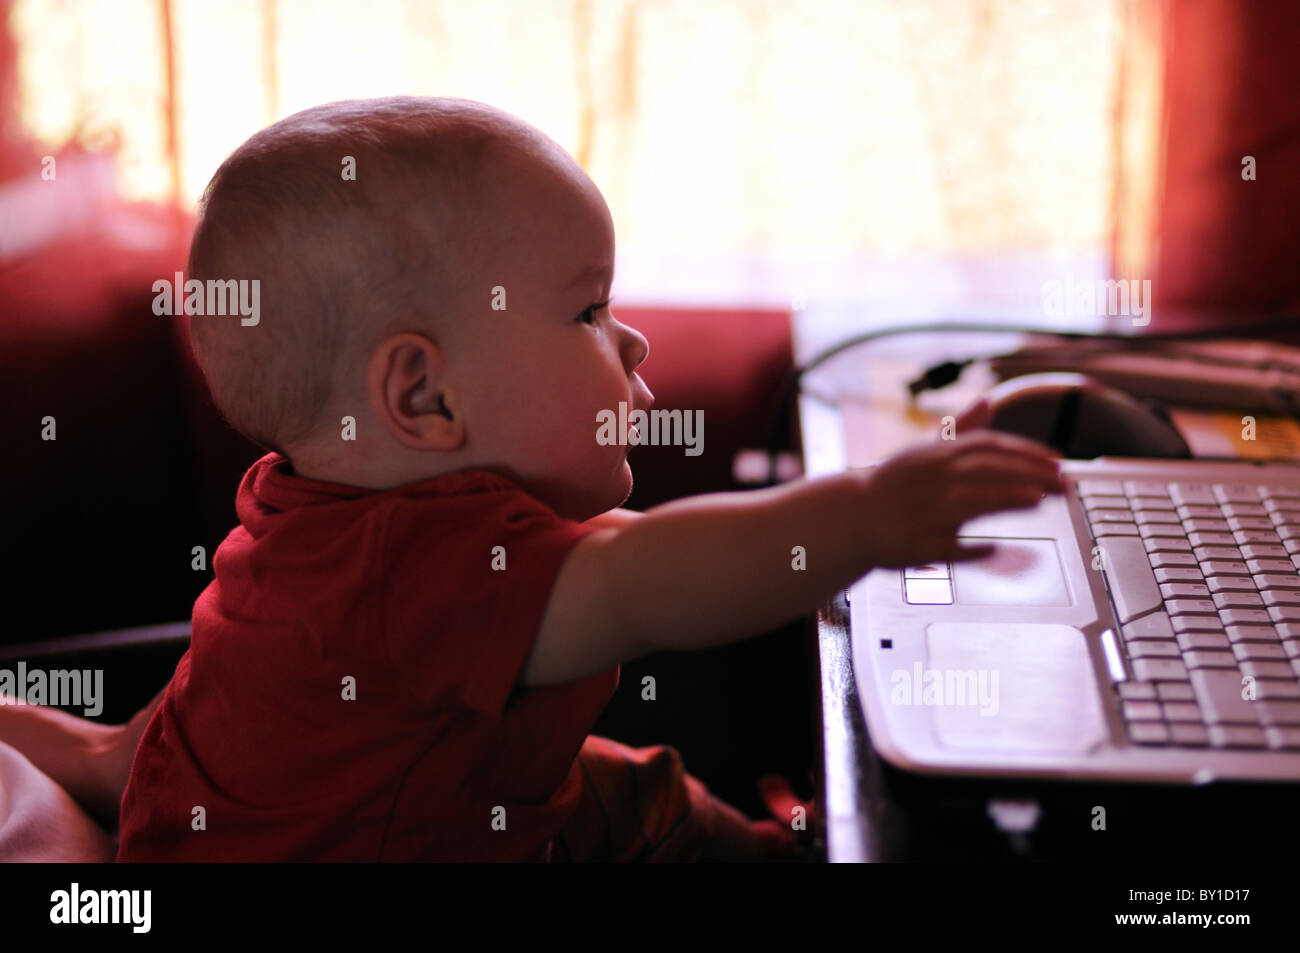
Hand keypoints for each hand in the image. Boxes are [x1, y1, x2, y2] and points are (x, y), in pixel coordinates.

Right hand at [858, 430, 1062, 568]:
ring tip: (1036, 500)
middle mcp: (930, 480)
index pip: (987, 446)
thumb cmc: (894, 486)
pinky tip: (995, 549)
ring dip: (1002, 498)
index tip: (1057, 462)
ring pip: (967, 502)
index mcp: (935, 456)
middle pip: (983, 470)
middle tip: (1062, 484)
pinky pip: (945, 547)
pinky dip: (970, 549)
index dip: (1026, 452)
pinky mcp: (914, 545)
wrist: (851, 517)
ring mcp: (921, 513)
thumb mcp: (923, 453)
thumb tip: (986, 401)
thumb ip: (959, 431)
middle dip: (1026, 474)